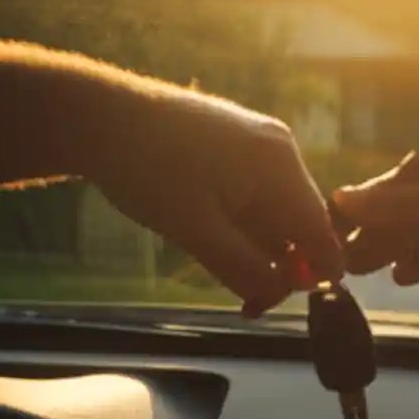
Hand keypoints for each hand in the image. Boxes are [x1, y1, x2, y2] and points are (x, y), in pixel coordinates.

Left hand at [85, 90, 342, 315]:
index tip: (284, 303)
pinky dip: (244, 221)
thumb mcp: (196, 231)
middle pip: (300, 221)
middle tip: (245, 301)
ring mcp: (259, 140)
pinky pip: (257, 191)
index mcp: (280, 166)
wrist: (98, 115)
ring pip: (277, 209)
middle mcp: (280, 148)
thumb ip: (244, 268)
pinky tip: (213, 233)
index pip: (321, 232)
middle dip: (279, 264)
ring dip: (258, 245)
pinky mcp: (238, 139)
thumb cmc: (148, 171)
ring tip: (219, 264)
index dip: (314, 274)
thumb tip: (278, 295)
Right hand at [331, 138, 418, 284]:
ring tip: (358, 274)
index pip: (370, 197)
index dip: (343, 221)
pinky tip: (403, 275)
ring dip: (386, 253)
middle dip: (361, 240)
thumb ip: (395, 206)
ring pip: (411, 235)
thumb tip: (339, 198)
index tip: (316, 243)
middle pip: (388, 217)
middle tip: (330, 268)